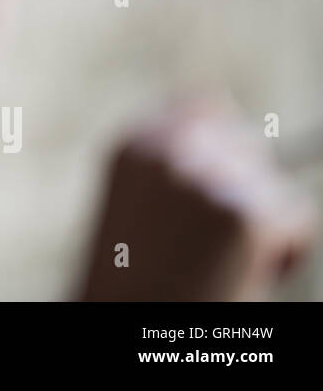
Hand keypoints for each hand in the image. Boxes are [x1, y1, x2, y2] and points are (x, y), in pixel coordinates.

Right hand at [79, 96, 315, 300]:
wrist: (128, 324)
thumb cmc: (137, 280)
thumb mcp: (139, 203)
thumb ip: (175, 159)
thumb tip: (242, 127)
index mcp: (132, 142)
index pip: (205, 103)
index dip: (219, 148)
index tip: (203, 196)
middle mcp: (167, 149)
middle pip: (248, 142)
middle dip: (243, 187)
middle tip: (205, 240)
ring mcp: (208, 179)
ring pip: (274, 186)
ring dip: (259, 223)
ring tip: (214, 260)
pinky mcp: (247, 216)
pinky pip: (298, 220)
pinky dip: (282, 253)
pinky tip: (236, 273)